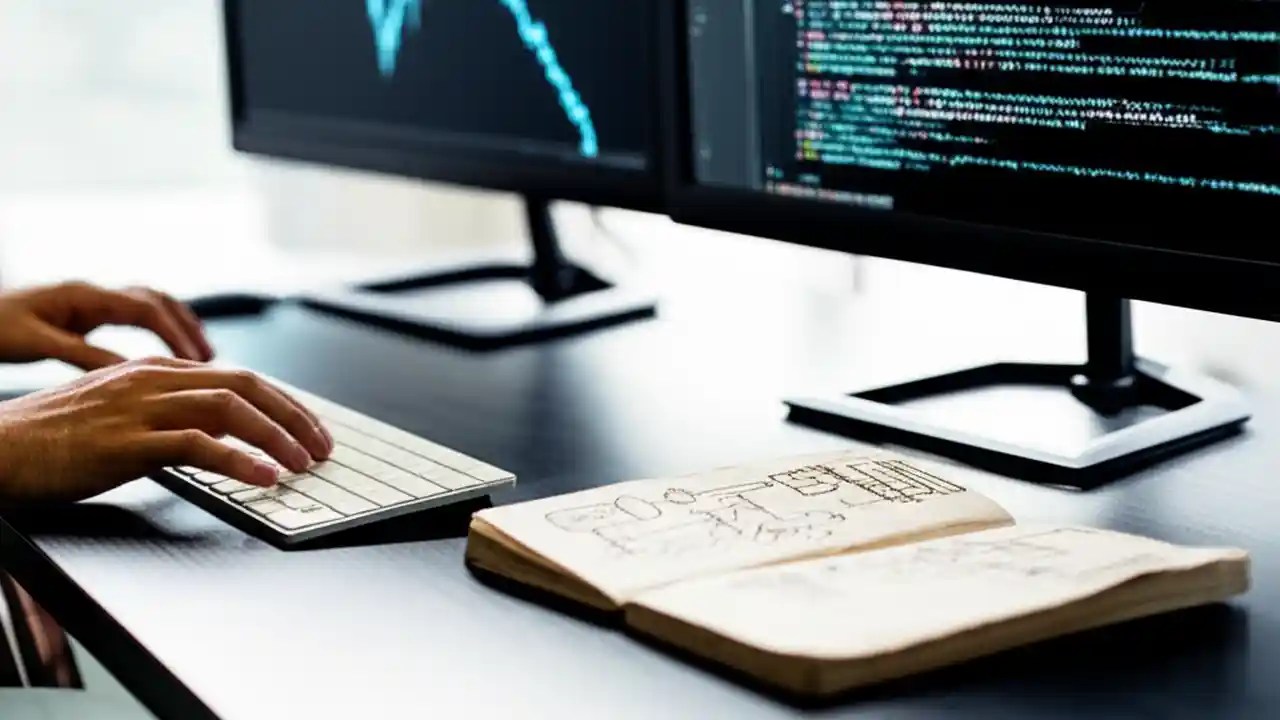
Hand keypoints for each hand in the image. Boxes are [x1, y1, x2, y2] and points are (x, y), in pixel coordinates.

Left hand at [0, 281, 213, 369]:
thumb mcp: (37, 343)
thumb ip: (85, 355)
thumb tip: (131, 373)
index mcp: (84, 296)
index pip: (146, 309)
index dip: (177, 335)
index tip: (199, 363)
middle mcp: (91, 293)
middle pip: (157, 301)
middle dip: (188, 329)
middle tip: (211, 360)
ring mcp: (87, 301)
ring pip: (148, 306)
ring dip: (177, 328)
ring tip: (198, 357)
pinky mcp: (81, 314)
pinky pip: (131, 317)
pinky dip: (155, 333)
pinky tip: (159, 357)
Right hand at [0, 357, 332, 502]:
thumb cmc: (56, 438)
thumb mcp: (124, 414)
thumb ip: (171, 415)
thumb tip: (223, 436)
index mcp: (157, 370)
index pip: (240, 378)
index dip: (285, 404)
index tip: (312, 429)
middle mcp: (154, 380)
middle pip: (245, 387)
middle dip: (294, 417)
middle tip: (323, 447)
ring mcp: (140, 408)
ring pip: (229, 409)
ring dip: (277, 438)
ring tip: (304, 464)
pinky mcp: (126, 442)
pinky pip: (197, 445)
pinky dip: (240, 461)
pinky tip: (265, 478)